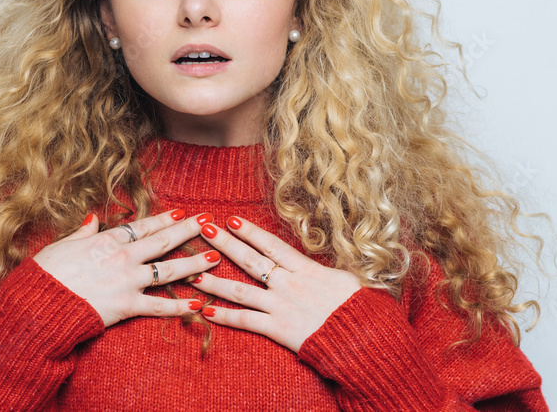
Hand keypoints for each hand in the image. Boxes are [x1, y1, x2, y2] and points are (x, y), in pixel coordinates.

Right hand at [33, 209, 220, 327]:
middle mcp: (123, 257)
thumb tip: (92, 218)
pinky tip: (199, 304)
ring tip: (214, 257)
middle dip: (188, 231)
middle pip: (163, 241)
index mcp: (107, 240)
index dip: (165, 219)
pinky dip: (180, 306)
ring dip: (193, 264)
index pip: (144, 226)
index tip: (183, 213)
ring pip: (168, 270)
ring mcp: (127, 281)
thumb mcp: (61, 244)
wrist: (39, 304)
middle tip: (209, 223)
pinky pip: (159, 306)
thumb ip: (82, 232)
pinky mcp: (127, 306)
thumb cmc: (46, 274)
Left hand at [192, 215, 362, 353]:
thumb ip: (323, 268)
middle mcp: (289, 283)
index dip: (250, 231)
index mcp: (306, 268)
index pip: (271, 245)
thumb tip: (315, 258)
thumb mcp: (345, 277)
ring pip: (240, 291)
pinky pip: (246, 321)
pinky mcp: (279, 329)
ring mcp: (282, 306)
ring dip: (214, 282)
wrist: (364, 338)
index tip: (231, 219)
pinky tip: (206, 311)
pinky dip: (225, 316)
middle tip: (203, 231)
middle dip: (224, 244)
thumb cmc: (360, 307)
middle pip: (250, 260)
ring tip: (192, 274)